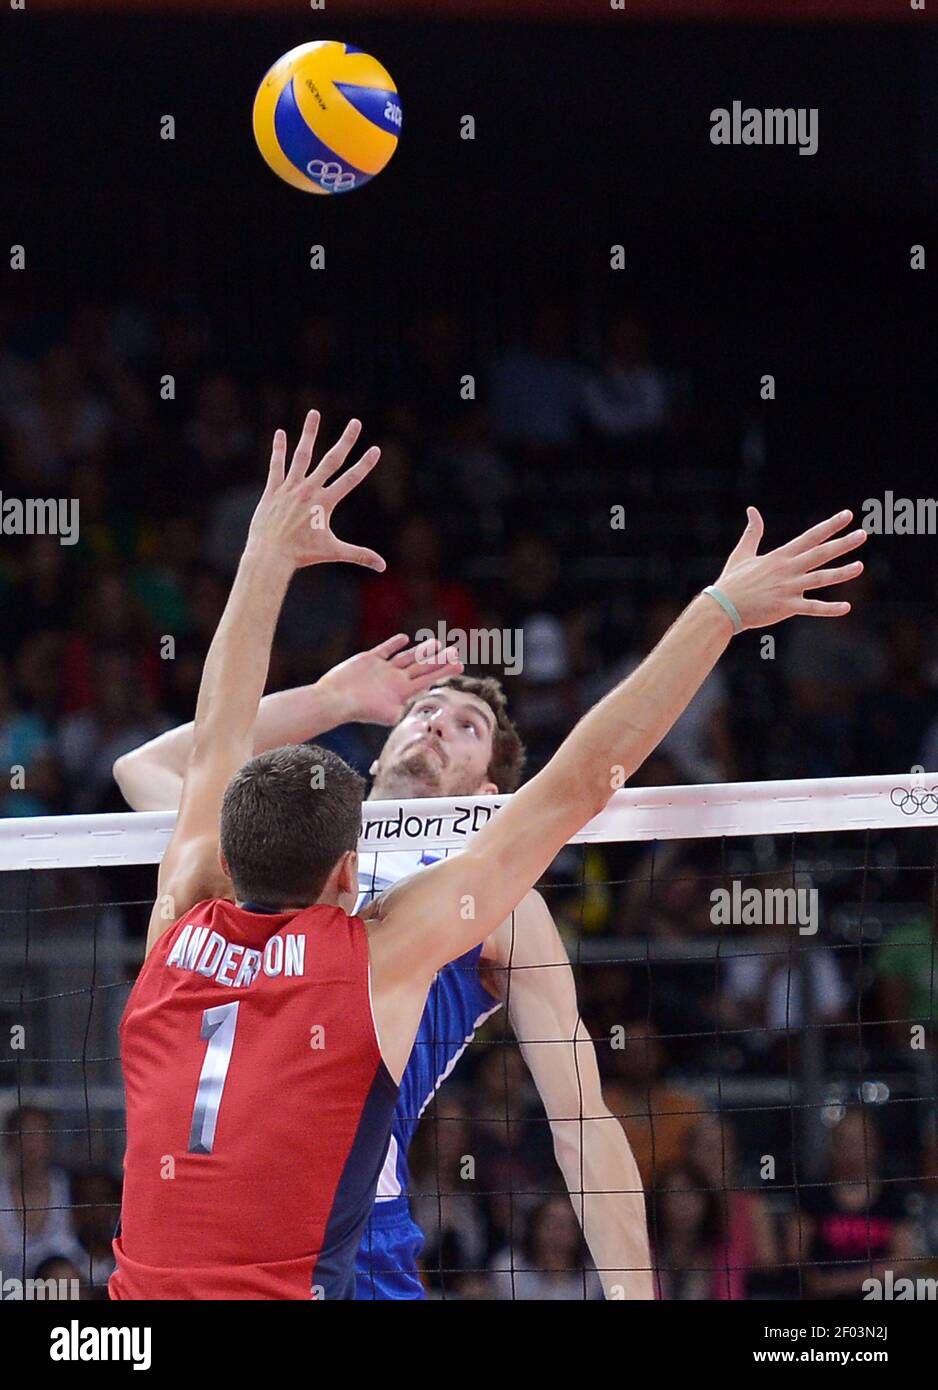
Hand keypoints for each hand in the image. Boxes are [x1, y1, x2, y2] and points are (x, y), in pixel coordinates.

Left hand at [245, 410, 384, 571]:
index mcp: (325, 503)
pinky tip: (280, 433)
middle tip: (356, 423)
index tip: (376, 449)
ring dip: (309, 433)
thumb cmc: (302, 555)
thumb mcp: (333, 551)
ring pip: (302, 455)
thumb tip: (383, 566)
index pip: (351, 479)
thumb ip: (359, 555)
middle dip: (346, 440)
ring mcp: (290, 488)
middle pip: (331, 460)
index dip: (365, 464)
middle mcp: (309, 490)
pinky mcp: (273, 490)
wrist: (270, 556)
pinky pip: (277, 466)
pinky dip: (279, 450)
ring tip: (314, 413)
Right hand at [317, 634, 464, 725]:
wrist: (334, 700)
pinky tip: (405, 639)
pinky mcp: (369, 660)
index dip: (445, 671)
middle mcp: (395, 680)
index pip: (428, 679)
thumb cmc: (359, 710)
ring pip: (407, 657)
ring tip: (436, 643)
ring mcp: (383, 670)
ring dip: (421, 650)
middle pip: (421, 667)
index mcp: (402, 692)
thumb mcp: (389, 715)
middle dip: (439, 660)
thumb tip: (431, 721)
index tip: (460, 664)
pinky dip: (395, 644)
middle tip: (455, 651)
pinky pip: (385, 650)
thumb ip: (410, 713)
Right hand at [715, 507, 866, 630]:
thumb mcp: (742, 553)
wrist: (722, 606)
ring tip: (860, 567)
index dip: (830, 525)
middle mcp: (787, 569)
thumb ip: (752, 532)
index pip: (810, 537)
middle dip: (843, 543)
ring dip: (842, 573)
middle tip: (863, 534)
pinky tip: (846, 607)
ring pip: (821, 579)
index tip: (848, 516)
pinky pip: (812, 608)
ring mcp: (788, 588)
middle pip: (820, 554)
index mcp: (780, 556)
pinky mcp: (786, 607)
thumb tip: (752, 510)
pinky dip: (830, 608)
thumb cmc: (732, 581)